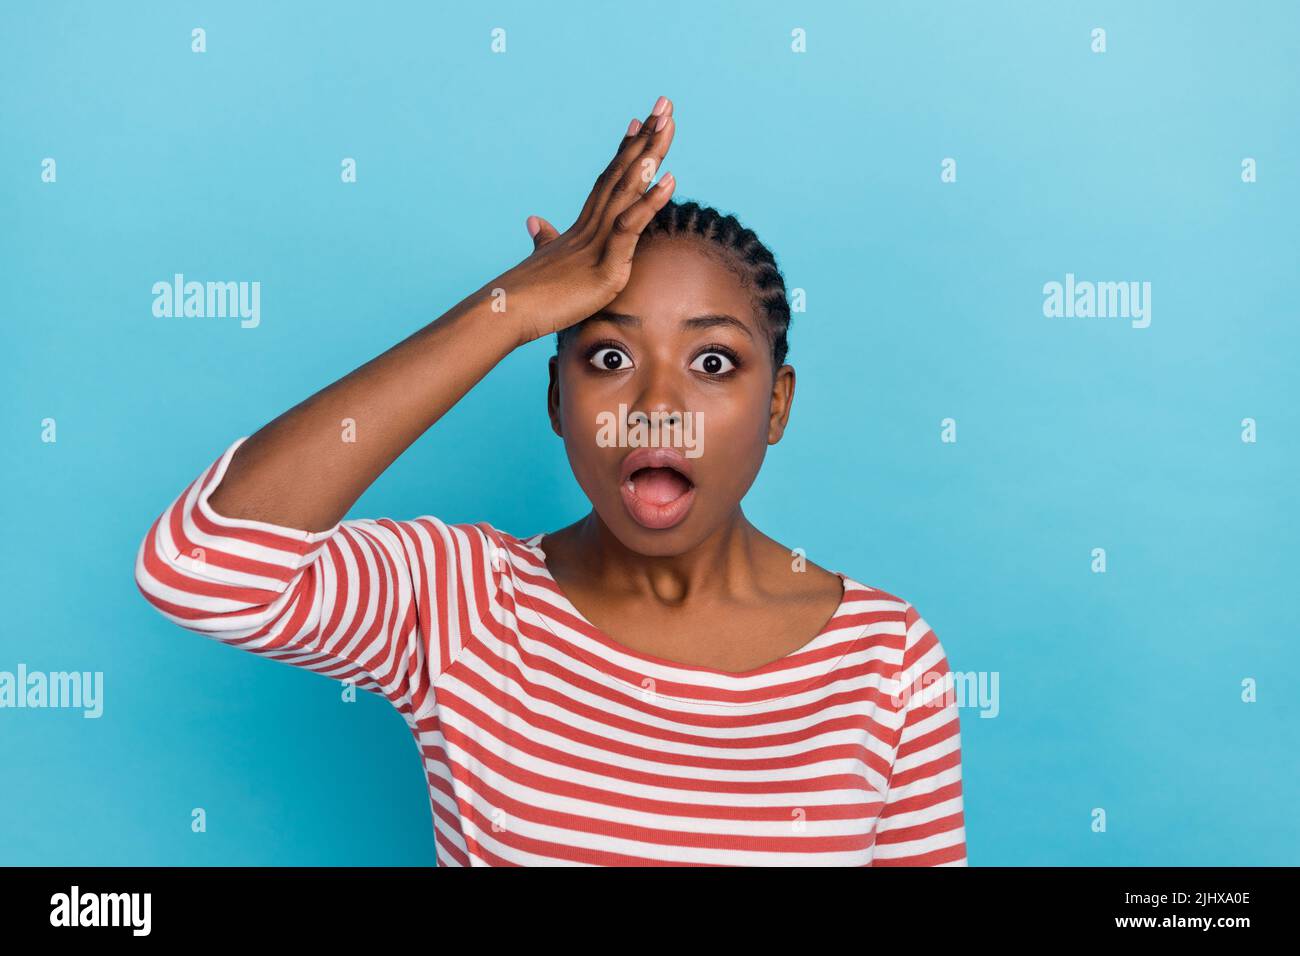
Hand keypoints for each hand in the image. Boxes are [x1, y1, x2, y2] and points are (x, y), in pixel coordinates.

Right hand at [498, 95, 676, 345]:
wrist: (508, 312)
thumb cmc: (528, 293)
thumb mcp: (544, 260)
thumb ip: (544, 239)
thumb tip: (535, 222)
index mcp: (583, 227)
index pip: (609, 179)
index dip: (626, 150)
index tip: (641, 121)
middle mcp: (591, 225)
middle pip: (623, 173)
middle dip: (646, 139)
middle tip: (665, 103)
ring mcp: (598, 242)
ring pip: (627, 190)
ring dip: (650, 156)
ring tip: (668, 123)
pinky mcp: (605, 265)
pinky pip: (631, 227)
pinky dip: (650, 202)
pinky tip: (669, 180)